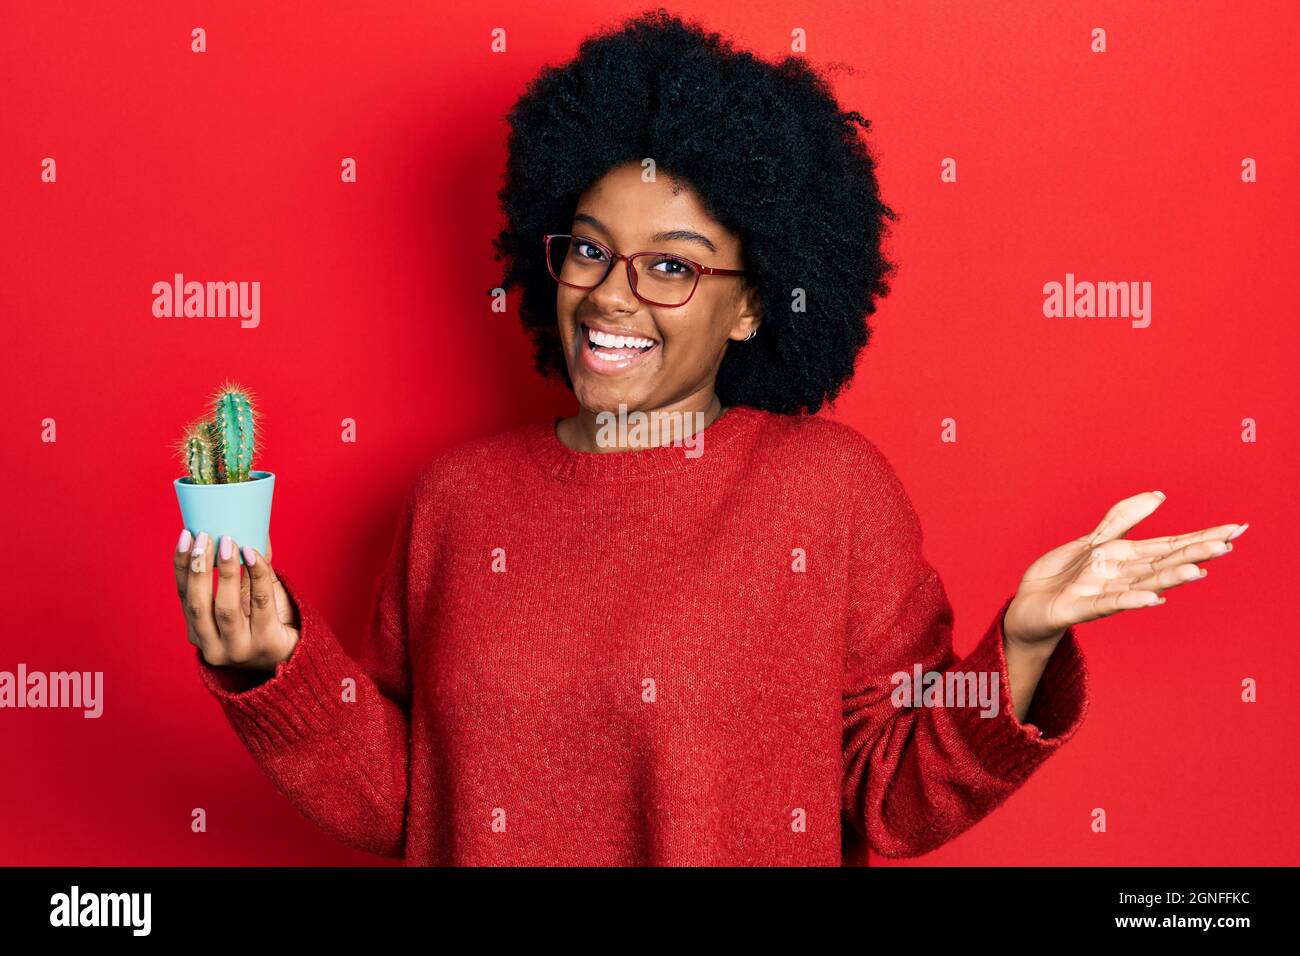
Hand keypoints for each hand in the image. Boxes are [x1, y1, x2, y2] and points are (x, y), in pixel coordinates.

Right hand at [172, 531, 300, 670]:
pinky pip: (261, 603)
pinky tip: (253, 555)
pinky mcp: (265, 644)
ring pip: (227, 608)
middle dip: (198, 568)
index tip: (186, 535)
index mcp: (199, 633)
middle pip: (198, 605)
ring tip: (229, 542)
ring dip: (225, 571)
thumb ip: (244, 569)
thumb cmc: (266, 622)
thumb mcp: (246, 598)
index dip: (182, 565)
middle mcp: (213, 646)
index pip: (184, 596)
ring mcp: (239, 649)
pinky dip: (256, 575)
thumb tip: (250, 526)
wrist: (295, 656)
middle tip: (204, 536)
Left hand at [1003, 491, 1245, 647]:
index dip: (1200, 538)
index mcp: (1127, 559)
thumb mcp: (1093, 541)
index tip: (1235, 529)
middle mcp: (1123, 577)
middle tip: (1228, 545)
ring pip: (1143, 584)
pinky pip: (1109, 603)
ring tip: (1198, 570)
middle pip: (1163, 563)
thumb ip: (1123, 519)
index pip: (1170, 546)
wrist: (1029, 605)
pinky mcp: (1081, 608)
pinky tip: (1153, 600)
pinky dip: (1130, 600)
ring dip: (1169, 578)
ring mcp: (1104, 593)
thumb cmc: (1064, 576)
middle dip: (1194, 554)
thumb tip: (1159, 495)